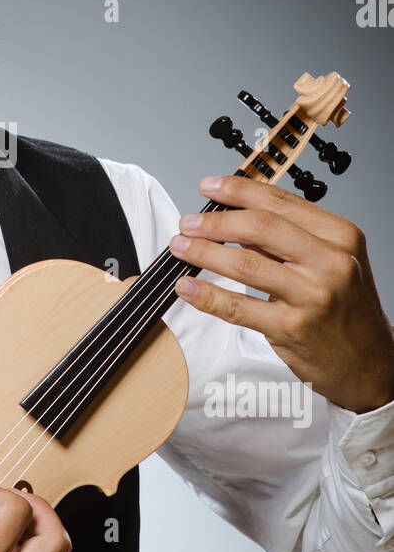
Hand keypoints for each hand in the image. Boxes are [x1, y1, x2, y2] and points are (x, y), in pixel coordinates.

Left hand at [168, 174, 393, 414]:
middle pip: (259, 227)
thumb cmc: (346, 310)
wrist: (370, 365)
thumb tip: (235, 217)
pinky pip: (238, 307)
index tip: (208, 186)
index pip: (280, 202)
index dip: (237, 191)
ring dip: (204, 253)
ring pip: (245, 264)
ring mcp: (312, 296)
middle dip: (215, 222)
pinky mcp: (292, 328)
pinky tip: (188, 287)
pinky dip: (206, 295)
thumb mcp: (333, 262)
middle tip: (188, 222)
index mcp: (340, 236)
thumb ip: (290, 239)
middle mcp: (330, 262)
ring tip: (181, 248)